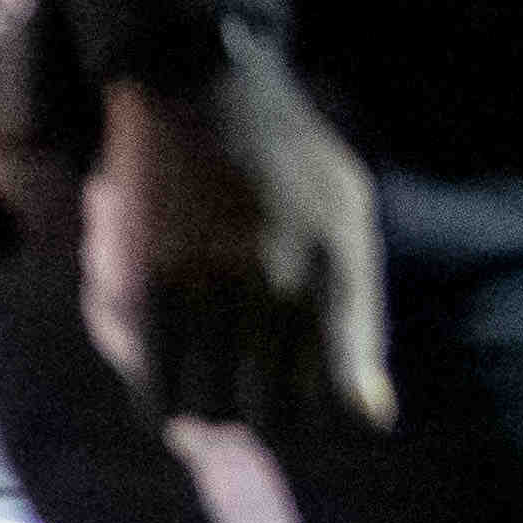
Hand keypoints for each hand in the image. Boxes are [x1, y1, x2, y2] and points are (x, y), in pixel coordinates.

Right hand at [84, 42, 391, 445]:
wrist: (207, 94)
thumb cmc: (294, 158)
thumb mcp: (352, 220)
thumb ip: (361, 320)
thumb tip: (373, 416)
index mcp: (334, 273)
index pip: (339, 397)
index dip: (332, 423)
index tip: (322, 414)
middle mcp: (273, 288)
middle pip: (271, 415)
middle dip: (271, 428)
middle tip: (264, 407)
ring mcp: (208, 289)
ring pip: (209, 408)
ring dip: (217, 417)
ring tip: (221, 397)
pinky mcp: (149, 285)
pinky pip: (153, 382)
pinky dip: (165, 401)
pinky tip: (177, 388)